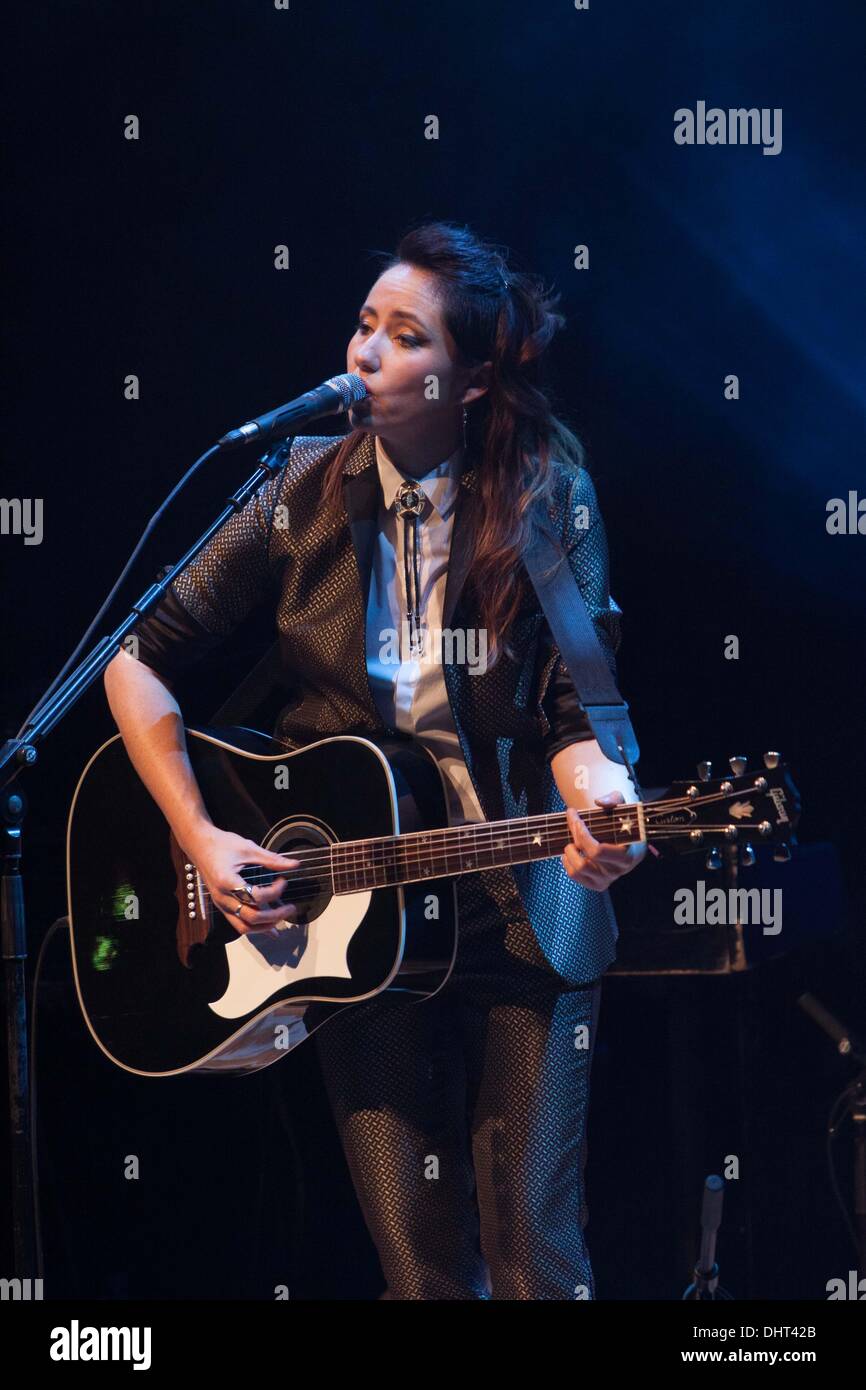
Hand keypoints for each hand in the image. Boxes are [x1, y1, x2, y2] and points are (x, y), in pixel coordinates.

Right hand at [184, 825, 301, 938]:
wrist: (199, 845)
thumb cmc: (221, 844)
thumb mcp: (248, 848)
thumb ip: (272, 859)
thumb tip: (294, 865)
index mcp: (227, 881)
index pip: (256, 896)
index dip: (275, 891)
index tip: (283, 881)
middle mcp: (222, 897)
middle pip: (251, 918)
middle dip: (274, 916)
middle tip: (290, 908)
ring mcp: (220, 904)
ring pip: (243, 927)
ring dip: (264, 927)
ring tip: (281, 919)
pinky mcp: (221, 905)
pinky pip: (238, 922)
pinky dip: (255, 927)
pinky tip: (270, 930)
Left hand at [561, 790, 648, 890]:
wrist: (628, 839)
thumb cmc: (624, 822)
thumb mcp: (624, 807)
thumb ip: (614, 800)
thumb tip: (599, 801)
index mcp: (628, 855)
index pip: (598, 851)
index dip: (582, 835)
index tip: (577, 818)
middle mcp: (619, 870)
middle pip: (587, 859)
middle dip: (575, 837)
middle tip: (572, 822)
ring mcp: (608, 879)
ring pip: (579, 870)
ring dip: (569, 853)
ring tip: (571, 841)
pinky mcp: (598, 884)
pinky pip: (576, 876)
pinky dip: (568, 863)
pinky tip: (570, 852)